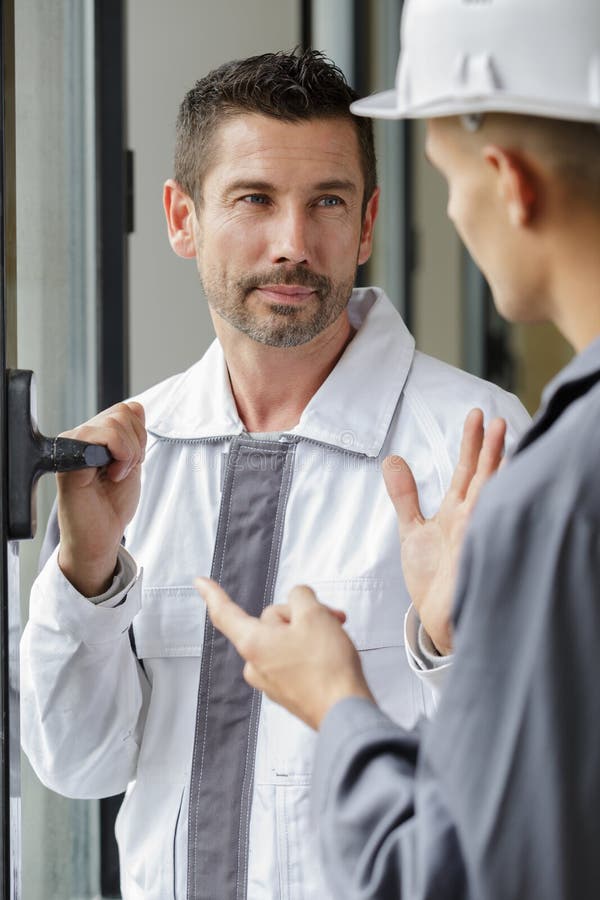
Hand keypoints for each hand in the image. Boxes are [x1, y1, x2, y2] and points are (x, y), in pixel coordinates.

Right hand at [56, 402, 146, 596]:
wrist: (100, 536)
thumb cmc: (111, 505)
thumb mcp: (132, 462)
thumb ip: (133, 435)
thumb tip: (137, 406)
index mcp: (94, 436)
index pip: (125, 409)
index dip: (139, 434)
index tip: (133, 461)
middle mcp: (80, 436)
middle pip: (122, 412)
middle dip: (136, 443)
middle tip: (125, 469)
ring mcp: (73, 445)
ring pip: (115, 422)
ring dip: (128, 452)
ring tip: (117, 474)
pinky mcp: (70, 458)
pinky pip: (102, 436)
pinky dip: (120, 456)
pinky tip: (113, 476)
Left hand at [196, 580, 374, 729]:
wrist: (345, 712)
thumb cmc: (326, 664)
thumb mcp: (315, 615)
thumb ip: (300, 597)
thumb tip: (298, 601)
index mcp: (253, 643)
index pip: (225, 613)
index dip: (213, 594)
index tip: (198, 581)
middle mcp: (255, 665)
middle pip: (271, 622)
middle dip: (299, 615)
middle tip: (329, 617)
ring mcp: (271, 682)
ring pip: (285, 640)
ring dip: (309, 632)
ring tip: (336, 636)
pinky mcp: (288, 694)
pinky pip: (293, 661)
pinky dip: (310, 652)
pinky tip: (331, 656)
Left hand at [383, 408, 505, 655]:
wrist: (436, 617)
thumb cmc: (432, 575)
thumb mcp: (411, 529)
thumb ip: (404, 495)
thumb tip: (391, 459)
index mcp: (457, 509)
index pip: (467, 469)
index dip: (472, 443)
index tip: (475, 415)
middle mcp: (471, 519)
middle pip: (484, 477)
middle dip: (490, 449)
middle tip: (494, 419)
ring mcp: (475, 536)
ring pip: (490, 497)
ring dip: (496, 472)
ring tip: (502, 443)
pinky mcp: (474, 557)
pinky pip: (487, 530)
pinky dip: (493, 510)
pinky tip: (497, 488)